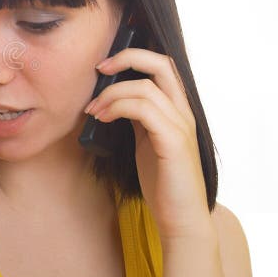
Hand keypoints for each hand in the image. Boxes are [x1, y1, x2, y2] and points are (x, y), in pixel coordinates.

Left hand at [84, 48, 212, 243]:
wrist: (180, 219)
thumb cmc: (162, 183)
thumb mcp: (146, 141)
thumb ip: (137, 118)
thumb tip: (110, 100)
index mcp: (178, 110)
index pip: (163, 66)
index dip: (133, 57)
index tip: (104, 66)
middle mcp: (184, 113)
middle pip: (162, 64)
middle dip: (127, 57)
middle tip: (99, 68)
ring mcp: (181, 127)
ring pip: (146, 87)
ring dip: (111, 93)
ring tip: (93, 110)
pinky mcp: (174, 143)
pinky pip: (145, 110)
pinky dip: (118, 108)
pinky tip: (102, 119)